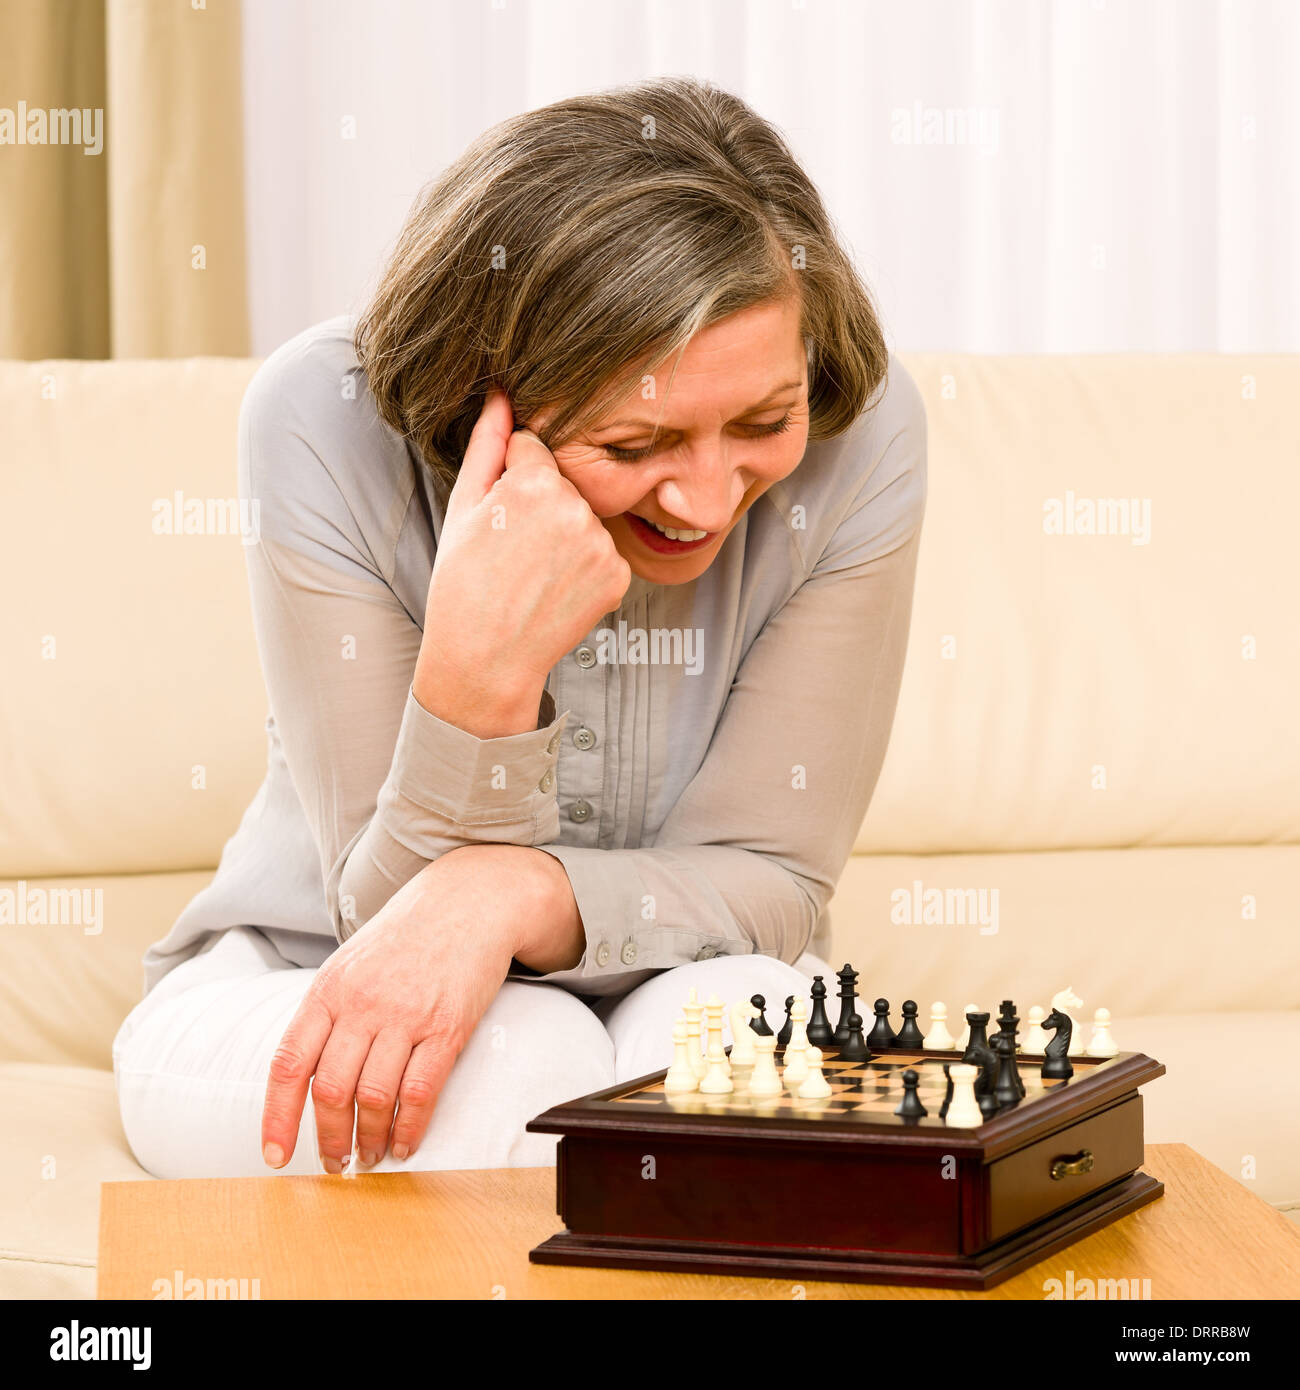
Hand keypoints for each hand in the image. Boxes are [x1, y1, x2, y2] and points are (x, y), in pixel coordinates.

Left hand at [260, 844, 581, 1171]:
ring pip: (372, 1097)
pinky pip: (420, 1092)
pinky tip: (406, 1141)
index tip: (274, 1154)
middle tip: (334, 1163)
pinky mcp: (446, 1027)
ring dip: (368, 1138)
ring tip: (371, 1155)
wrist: (469, 901)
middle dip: (329, 1139)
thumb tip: (307, 1075)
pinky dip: (409, 1127)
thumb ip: (329, 1012)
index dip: (277, 1117)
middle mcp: (361, 1003)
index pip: (289, 1063)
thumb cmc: (407, 935)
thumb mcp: (352, 962)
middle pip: (330, 1090)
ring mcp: (405, 1015)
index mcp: (329, 989)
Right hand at [413, 390, 631, 736]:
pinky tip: (554, 588)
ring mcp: (601, 544)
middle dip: (542, 505)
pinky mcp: (618, 575)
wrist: (484, 659)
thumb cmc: (462, 583)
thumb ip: (487, 443)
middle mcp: (576, 508)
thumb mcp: (463, 506)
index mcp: (534, 482)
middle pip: (564, 483)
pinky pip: (602, 551)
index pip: (534, 448)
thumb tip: (501, 394)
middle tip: (512, 550)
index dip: (512, 479)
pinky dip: (584, 567)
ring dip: (565, 535)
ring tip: (532, 572)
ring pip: (584, 517)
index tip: (498, 517)